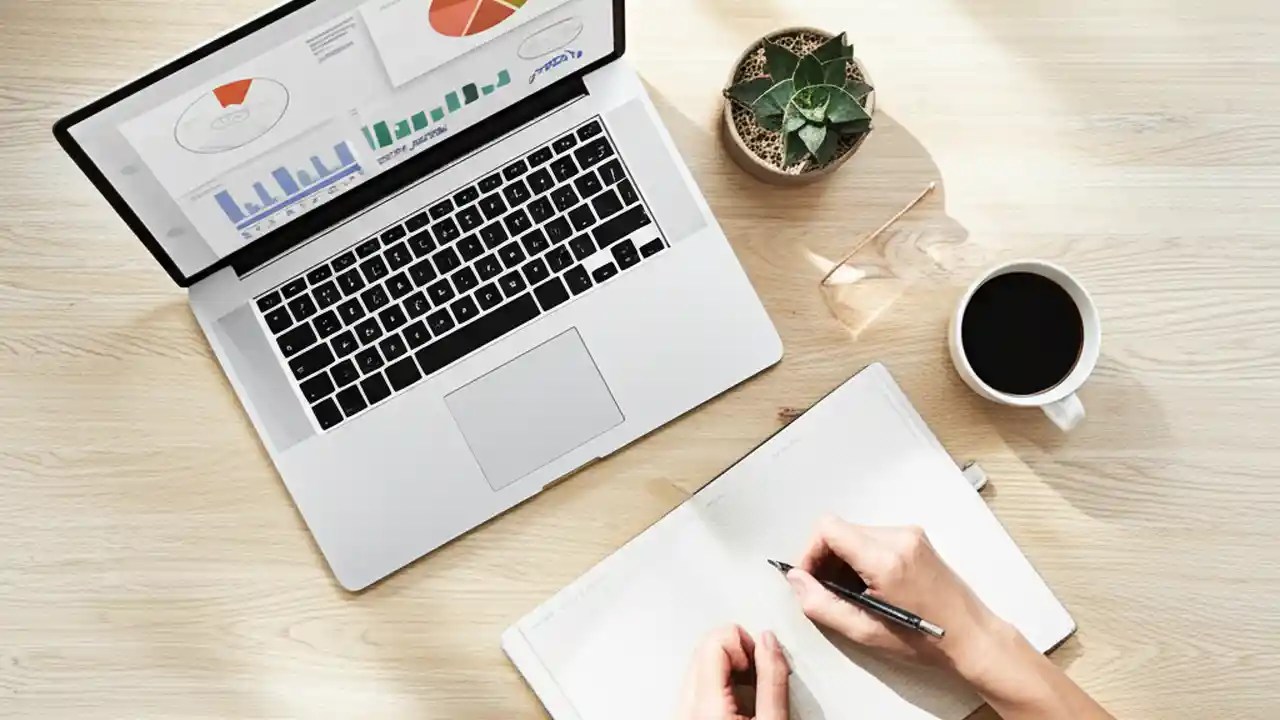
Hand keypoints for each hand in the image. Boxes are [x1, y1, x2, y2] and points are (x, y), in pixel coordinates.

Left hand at [675, 625, 789, 719]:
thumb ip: (772, 680)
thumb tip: (769, 640)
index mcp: (705, 706)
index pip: (715, 641)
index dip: (744, 644)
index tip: (759, 664)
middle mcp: (686, 707)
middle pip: (704, 647)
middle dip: (737, 653)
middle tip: (757, 678)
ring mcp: (682, 711)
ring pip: (699, 663)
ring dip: (728, 668)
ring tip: (749, 695)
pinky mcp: (685, 715)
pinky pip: (696, 682)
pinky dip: (718, 682)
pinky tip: (736, 702)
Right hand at [784, 516, 1014, 679]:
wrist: (971, 636)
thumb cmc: (926, 639)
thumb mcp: (866, 632)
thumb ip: (822, 605)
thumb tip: (797, 580)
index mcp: (886, 559)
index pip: (829, 529)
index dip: (810, 551)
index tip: (810, 577)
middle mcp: (899, 538)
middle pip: (840, 530)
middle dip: (826, 558)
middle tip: (829, 591)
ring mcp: (911, 535)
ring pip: (855, 533)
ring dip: (844, 559)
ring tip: (852, 592)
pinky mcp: (916, 539)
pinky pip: (874, 538)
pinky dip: (862, 557)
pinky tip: (870, 585)